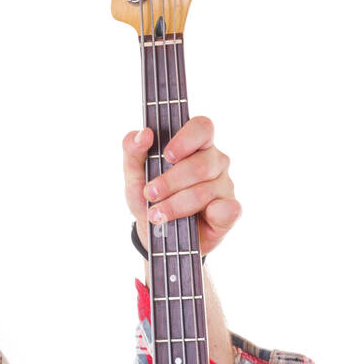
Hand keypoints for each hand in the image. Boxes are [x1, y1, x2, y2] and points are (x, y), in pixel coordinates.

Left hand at [123, 116, 241, 256]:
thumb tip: (144, 134)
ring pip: (205, 191)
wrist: (157, 236)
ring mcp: (225, 185)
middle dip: (171, 182)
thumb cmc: (150, 199)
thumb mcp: (134, 175)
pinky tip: (193, 223)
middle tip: (150, 194)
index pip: (202, 127)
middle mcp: (215, 161)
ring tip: (156, 215)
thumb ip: (133, 150)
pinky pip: (228, 209)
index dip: (186, 139)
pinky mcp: (231, 210)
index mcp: (195, 144)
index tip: (167, 155)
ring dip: (176, 204)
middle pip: (201, 164)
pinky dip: (211, 215)